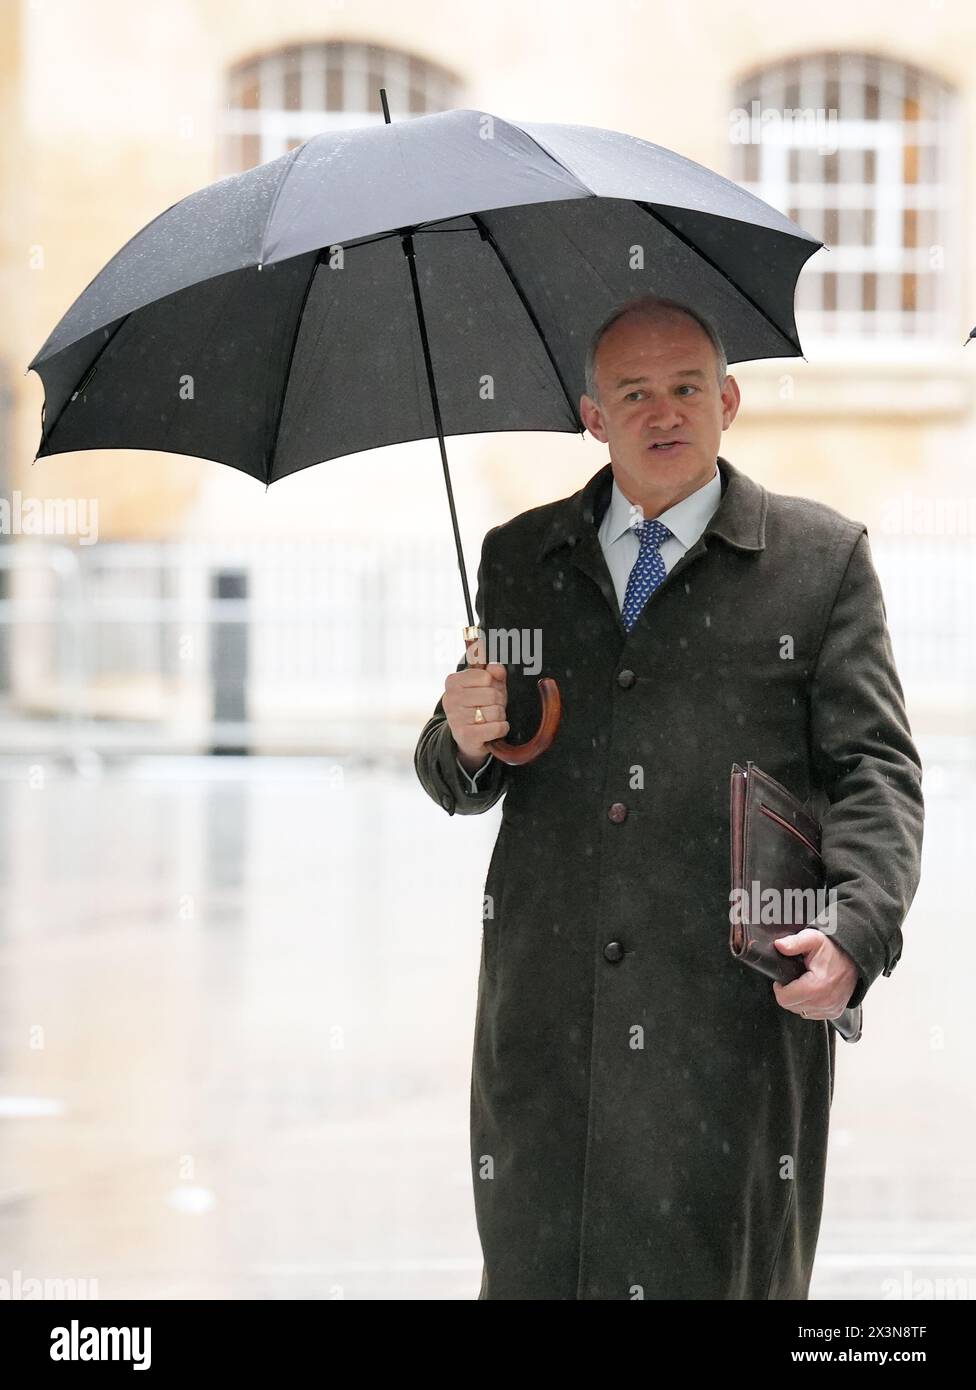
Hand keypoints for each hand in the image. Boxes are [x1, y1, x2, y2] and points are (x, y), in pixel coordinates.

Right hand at [442, 631, 508, 767]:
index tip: (486, 691)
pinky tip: (494, 730)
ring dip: (500, 716)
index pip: (486, 676)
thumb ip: (494, 672)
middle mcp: (450, 698)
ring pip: (496, 711)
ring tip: (490, 719)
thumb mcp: (488, 685)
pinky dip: (501, 729)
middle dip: (499, 702)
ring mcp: (456, 718)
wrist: (468, 737)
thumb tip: (496, 668)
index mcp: (453, 681)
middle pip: (492, 694)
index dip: (493, 684)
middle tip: (491, 707)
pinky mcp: (466, 735)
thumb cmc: (479, 705)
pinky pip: (497, 727)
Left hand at [771, 929, 859, 1020]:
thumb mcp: (812, 939)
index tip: (785, 977)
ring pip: (800, 1011)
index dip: (780, 987)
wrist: (854, 959)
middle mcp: (824, 1002)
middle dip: (788, 992)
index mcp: (816, 986)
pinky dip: (808, 1004)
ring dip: (798, 999)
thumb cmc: (833, 950)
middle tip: (795, 979)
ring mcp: (830, 1009)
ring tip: (804, 983)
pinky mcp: (834, 1012)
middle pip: (791, 1006)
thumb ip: (794, 943)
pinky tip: (813, 991)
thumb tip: (779, 946)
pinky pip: (811, 1014)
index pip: (784, 999)